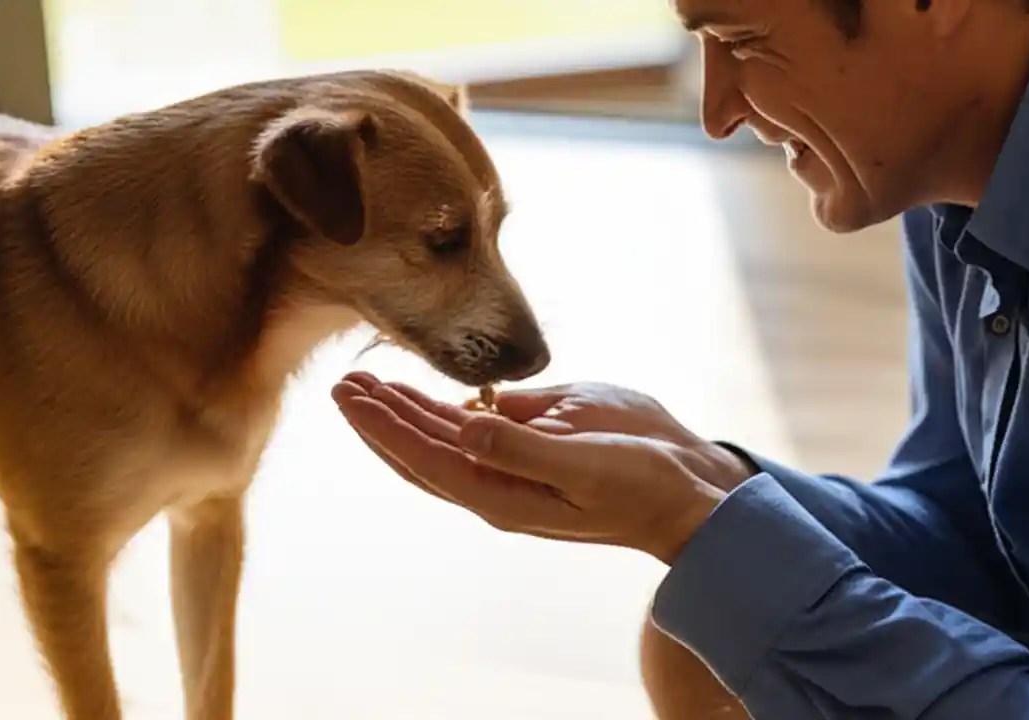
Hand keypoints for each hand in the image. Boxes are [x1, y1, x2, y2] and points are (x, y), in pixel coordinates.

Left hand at [330, 374, 738, 562]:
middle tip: (343, 383)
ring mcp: (513, 465)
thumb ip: (522, 446)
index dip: (384, 428)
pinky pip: (473, 427)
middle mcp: (497, 482)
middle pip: (421, 450)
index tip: (350, 397)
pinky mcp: (534, 444)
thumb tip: (465, 425)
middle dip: (380, 417)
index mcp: (503, 494)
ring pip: (441, 438)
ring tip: (366, 380)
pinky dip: (442, 408)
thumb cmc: (643, 482)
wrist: (686, 491)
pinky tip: (424, 392)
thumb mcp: (585, 463)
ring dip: (403, 410)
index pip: (426, 458)